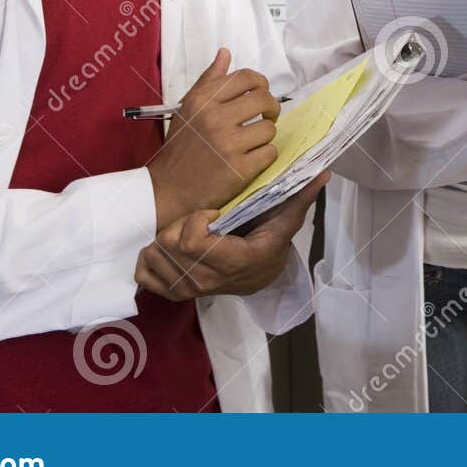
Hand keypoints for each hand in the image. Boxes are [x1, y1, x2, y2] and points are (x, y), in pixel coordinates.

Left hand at [135, 173, 328, 301]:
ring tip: (188, 233)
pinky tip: (171, 249)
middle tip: (199, 221)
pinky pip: (144, 273)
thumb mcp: (285, 222)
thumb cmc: (268, 246)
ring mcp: (187, 290)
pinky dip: (151, 258)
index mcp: (231, 261)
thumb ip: (299, 198)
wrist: (257, 278)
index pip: (193, 239)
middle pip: (169, 242)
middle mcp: (205, 280)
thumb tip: (322, 172)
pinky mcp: (172, 293)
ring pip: (155, 253)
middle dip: (182, 224)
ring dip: (167, 237)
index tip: (214, 213)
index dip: (199, 218)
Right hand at [146, 48, 281, 227]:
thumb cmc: (180, 146)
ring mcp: (228, 145)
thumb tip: (225, 53)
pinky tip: (252, 158)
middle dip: (271, 107)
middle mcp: (215, 119)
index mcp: (203, 100)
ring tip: (252, 141)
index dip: (261, 83)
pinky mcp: (239, 169)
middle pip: (264, 99)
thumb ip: (209, 80)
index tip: (261, 93)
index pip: (247, 78)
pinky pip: (270, 152)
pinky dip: (265, 155)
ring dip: (266, 135)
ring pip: (269, 128)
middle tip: (266, 116)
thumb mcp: (188, 108)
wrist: (169, 189)